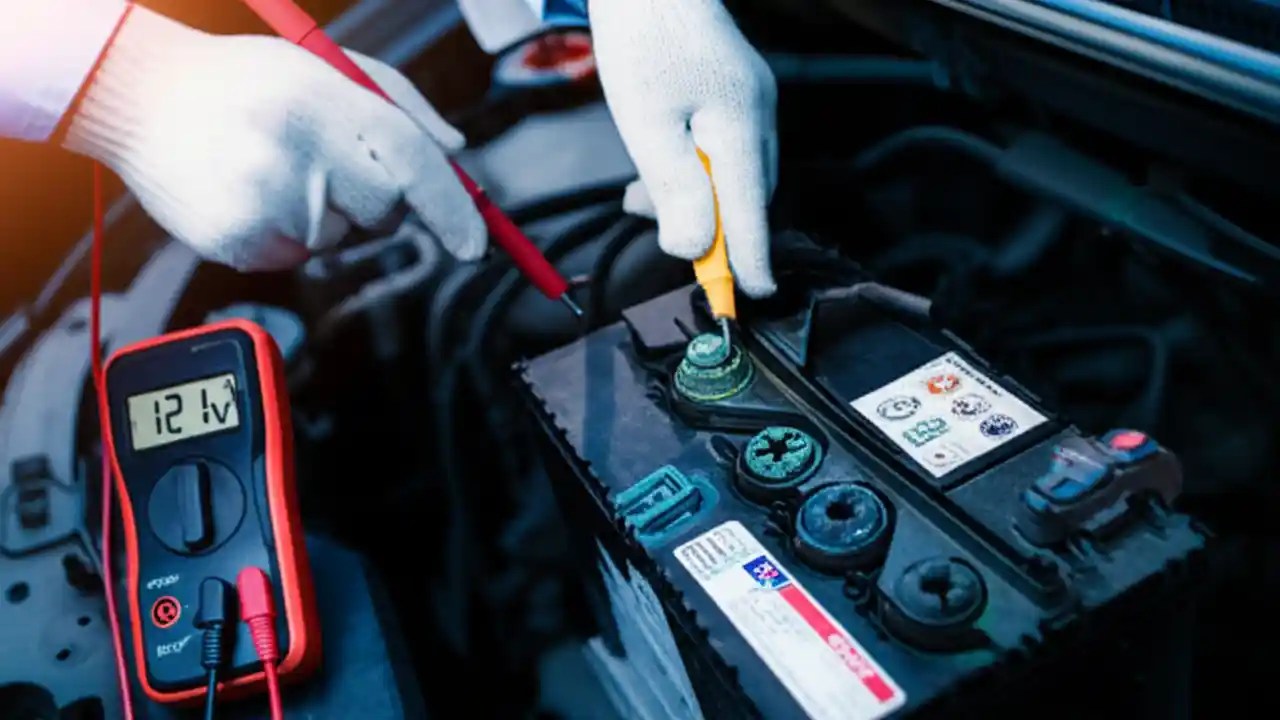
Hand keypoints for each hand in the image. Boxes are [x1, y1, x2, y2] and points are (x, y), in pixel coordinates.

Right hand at [62, 5, 484, 270]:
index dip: (453, 210)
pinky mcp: (237, 238)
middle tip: (324, 163)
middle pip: (384, 209)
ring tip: (272, 169)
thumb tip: (457, 153)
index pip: (413, 163)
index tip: (474, 246)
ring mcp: (266, 200)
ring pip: (339, 238)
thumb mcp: (326, 66)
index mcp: (328, 101)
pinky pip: (294, 256)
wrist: (140, 93)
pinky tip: (251, 194)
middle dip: (373, 198)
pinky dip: (283, 235)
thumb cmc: (246, 80)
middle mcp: (300, 151)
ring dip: (322, 216)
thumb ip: (401, 106)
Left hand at [589, 0, 777, 296]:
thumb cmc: (641, 39)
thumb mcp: (645, 121)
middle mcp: (758, 117)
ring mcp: (751, 102)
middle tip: (657, 229)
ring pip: (731, 176)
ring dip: (691, 197)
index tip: (752, 299)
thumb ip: (673, 187)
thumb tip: (694, 248)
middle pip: (744, 199)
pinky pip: (723, 151)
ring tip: (639, 194)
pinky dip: (691, 170)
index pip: (751, 214)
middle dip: (708, 227)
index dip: (747, 262)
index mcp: (741, 127)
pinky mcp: (737, 93)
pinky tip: (654, 165)